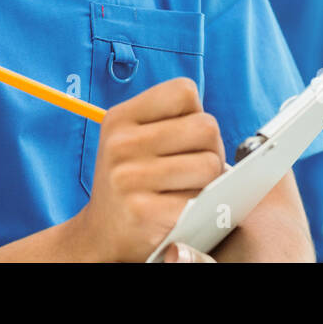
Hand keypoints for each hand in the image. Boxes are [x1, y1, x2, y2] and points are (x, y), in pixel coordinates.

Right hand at [70, 78, 225, 262]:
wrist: (102, 232)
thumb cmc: (131, 179)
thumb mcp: (132, 138)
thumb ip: (171, 121)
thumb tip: (220, 130)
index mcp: (120, 118)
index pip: (184, 91)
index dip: (195, 113)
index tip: (184, 136)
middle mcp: (121, 143)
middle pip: (206, 127)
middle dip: (211, 148)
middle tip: (195, 167)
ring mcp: (130, 178)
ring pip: (211, 165)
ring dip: (211, 181)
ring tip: (189, 187)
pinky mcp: (144, 211)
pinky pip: (201, 200)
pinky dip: (203, 208)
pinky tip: (183, 209)